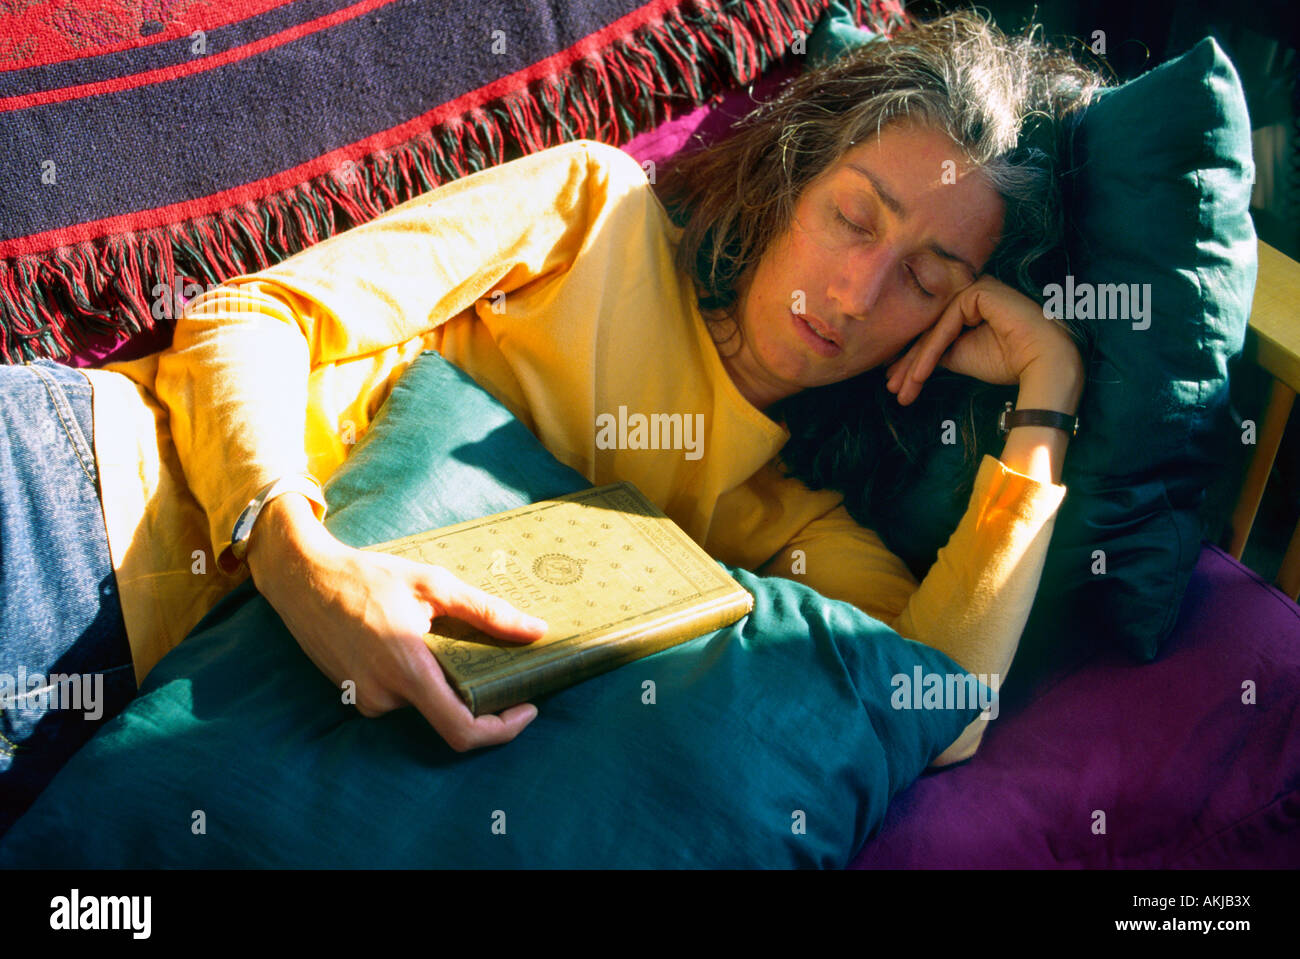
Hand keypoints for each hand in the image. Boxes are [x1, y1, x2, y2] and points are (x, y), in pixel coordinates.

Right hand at [247, 495, 546, 751]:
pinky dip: (422, 678)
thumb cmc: (367, 576)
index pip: (461, 730)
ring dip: (447, 682)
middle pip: (448, 714)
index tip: (526, 707)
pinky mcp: (354, 696)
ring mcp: (364, 700)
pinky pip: (402, 696)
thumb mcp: (433, 584)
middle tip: (502, 662)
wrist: (303, 578)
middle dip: (479, 696)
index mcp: (406, 671)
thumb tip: (536, 631)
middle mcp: (383, 696)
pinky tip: (420, 643)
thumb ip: (487, 612)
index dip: (501, 730)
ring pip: (425, 703)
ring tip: (452, 640)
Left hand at [884, 275, 1081, 405]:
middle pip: (930, 329)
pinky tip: (918, 375)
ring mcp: (974, 288)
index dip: (911, 358)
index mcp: (969, 305)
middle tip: (892, 389)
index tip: (895, 384)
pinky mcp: (978, 291)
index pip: (932, 331)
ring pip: (934, 330)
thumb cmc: (1009, 360)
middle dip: (908, 363)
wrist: (1042, 362)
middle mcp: (970, 292)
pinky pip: (945, 325)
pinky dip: (930, 352)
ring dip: (915, 363)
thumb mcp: (962, 356)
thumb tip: (911, 357)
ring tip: (901, 389)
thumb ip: (939, 351)